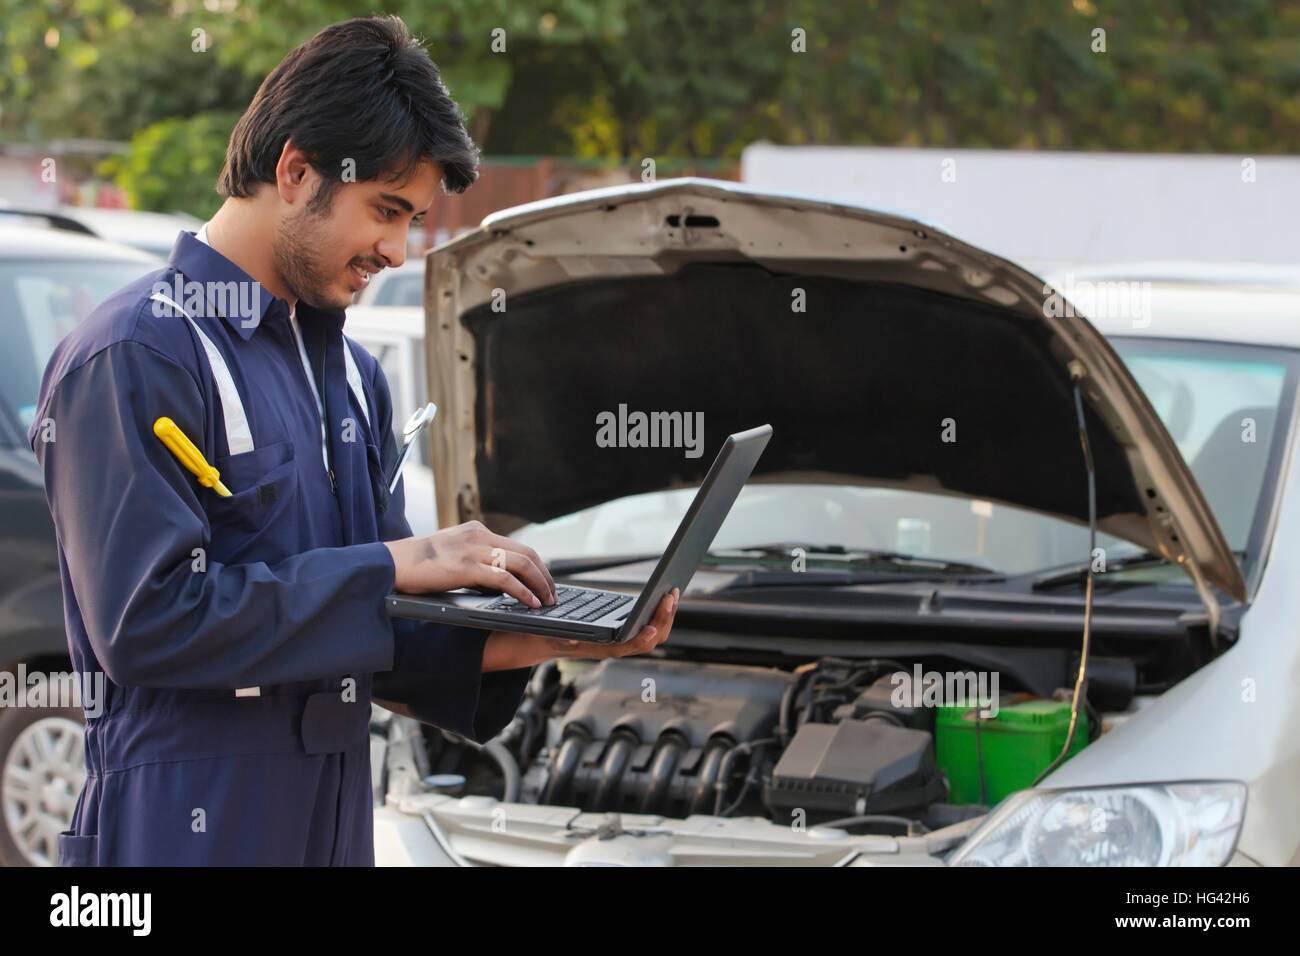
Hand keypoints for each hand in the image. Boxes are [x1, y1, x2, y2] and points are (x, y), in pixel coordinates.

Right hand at [383, 520, 555, 608]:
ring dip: (540, 585)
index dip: (537, 566)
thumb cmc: (416, 565)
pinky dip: (523, 592)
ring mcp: (474, 549)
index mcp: (477, 531)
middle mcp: (479, 535)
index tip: (545, 583)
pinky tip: (530, 604)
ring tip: (548, 601)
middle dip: (545, 576)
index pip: (518, 546)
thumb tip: (496, 583)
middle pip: (527, 553)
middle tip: (553, 595)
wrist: (390, 563)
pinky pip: (505, 579)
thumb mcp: (451, 555)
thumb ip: (474, 561)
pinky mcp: (466, 566)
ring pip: (522, 564)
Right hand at [542, 588, 678, 658]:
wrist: (542, 642)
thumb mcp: (547, 633)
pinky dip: (658, 613)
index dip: (639, 639)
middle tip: (670, 596)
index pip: (624, 648)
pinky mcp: (623, 631)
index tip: (652, 627)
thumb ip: (561, 636)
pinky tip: (663, 597)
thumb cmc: (545, 635)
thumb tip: (571, 638)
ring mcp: (620, 640)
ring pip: (651, 635)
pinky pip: (647, 626)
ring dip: (664, 616)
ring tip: (671, 593)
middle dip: (662, 620)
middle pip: (647, 642)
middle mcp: (612, 647)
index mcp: (597, 649)